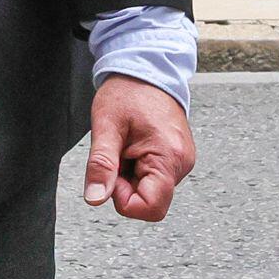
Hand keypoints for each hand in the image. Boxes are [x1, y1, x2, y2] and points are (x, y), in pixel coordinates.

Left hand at [82, 76, 192, 222]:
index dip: (123, 198)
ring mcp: (182, 162)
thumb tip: (95, 198)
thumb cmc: (128, 92)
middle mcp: (182, 163)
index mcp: (169, 157)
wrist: (146, 70)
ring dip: (130, 177)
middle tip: (118, 154)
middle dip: (125, 186)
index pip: (150, 208)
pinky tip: (134, 148)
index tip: (114, 173)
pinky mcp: (176, 159)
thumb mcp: (106, 126)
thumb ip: (101, 165)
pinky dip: (137, 170)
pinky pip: (154, 179)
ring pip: (150, 191)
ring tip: (127, 146)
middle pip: (149, 202)